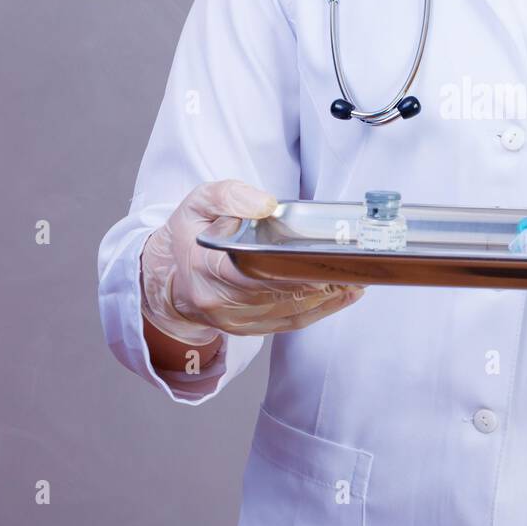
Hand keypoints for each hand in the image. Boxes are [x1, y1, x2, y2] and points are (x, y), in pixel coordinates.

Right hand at [140, 180, 363, 344]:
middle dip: (318, 280)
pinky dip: (321, 309)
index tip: (321, 261)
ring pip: (290, 311)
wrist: (169, 274)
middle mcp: (219, 301)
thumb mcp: (199, 202)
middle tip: (353, 265)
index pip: (252, 273)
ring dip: (327, 296)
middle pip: (278, 293)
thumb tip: (266, 205)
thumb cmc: (191, 233)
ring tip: (357, 277)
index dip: (289, 270)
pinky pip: (290, 322)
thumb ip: (230, 196)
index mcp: (205, 267)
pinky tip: (344, 294)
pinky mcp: (247, 330)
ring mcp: (234, 320)